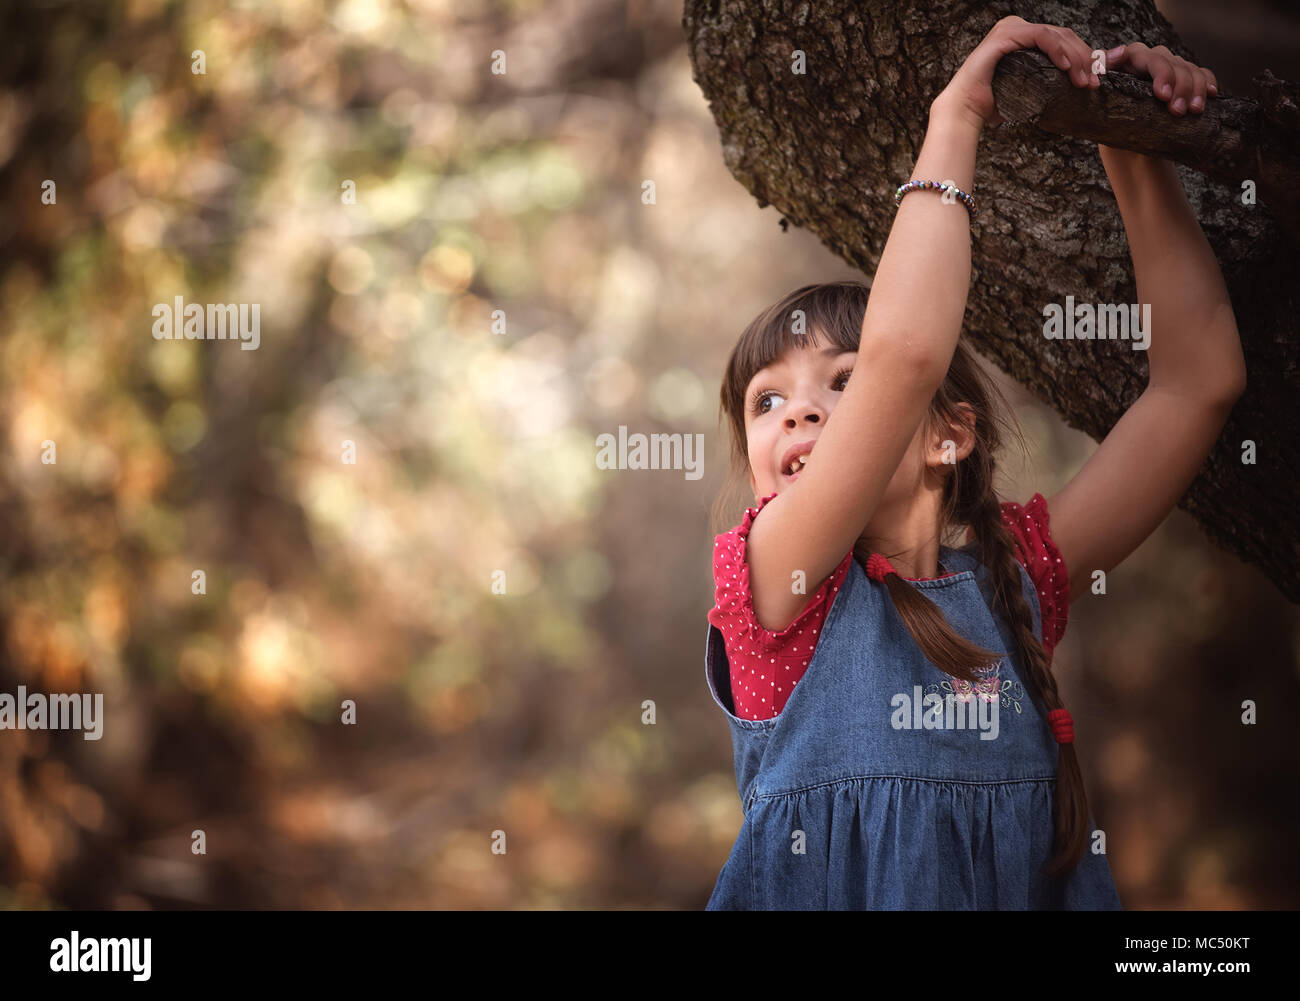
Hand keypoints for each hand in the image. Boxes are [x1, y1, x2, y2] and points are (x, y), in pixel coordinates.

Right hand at [935, 15, 1102, 128]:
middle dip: (1083, 58)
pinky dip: (1056, 49)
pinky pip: (1040, 36)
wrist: (966, 110)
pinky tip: (1065, 67)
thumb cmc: (993, 103)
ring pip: (1056, 35)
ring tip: (1083, 80)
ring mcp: (1011, 29)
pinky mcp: (1006, 35)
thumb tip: (1077, 85)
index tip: (1094, 78)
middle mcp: (1017, 27)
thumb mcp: (1028, 88)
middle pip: (1063, 35)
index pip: (1062, 39)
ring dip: (1074, 57)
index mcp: (1023, 37)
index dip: (1083, 56)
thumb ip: (1046, 80)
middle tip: (1093, 82)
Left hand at [1103, 43, 1218, 114]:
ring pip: (1188, 69)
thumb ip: (1097, 80)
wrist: (1121, 140)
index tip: (1162, 95)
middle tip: (1176, 111)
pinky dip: (1207, 83)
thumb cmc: (1105, 120)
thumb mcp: (1095, 103)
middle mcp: (1149, 59)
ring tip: (1192, 111)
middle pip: (1170, 63)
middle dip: (1178, 86)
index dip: (1158, 73)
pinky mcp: (1183, 78)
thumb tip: (1102, 66)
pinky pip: (1201, 74)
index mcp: (1126, 60)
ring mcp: (1168, 67)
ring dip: (1194, 89)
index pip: (1142, 55)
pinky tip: (1211, 95)